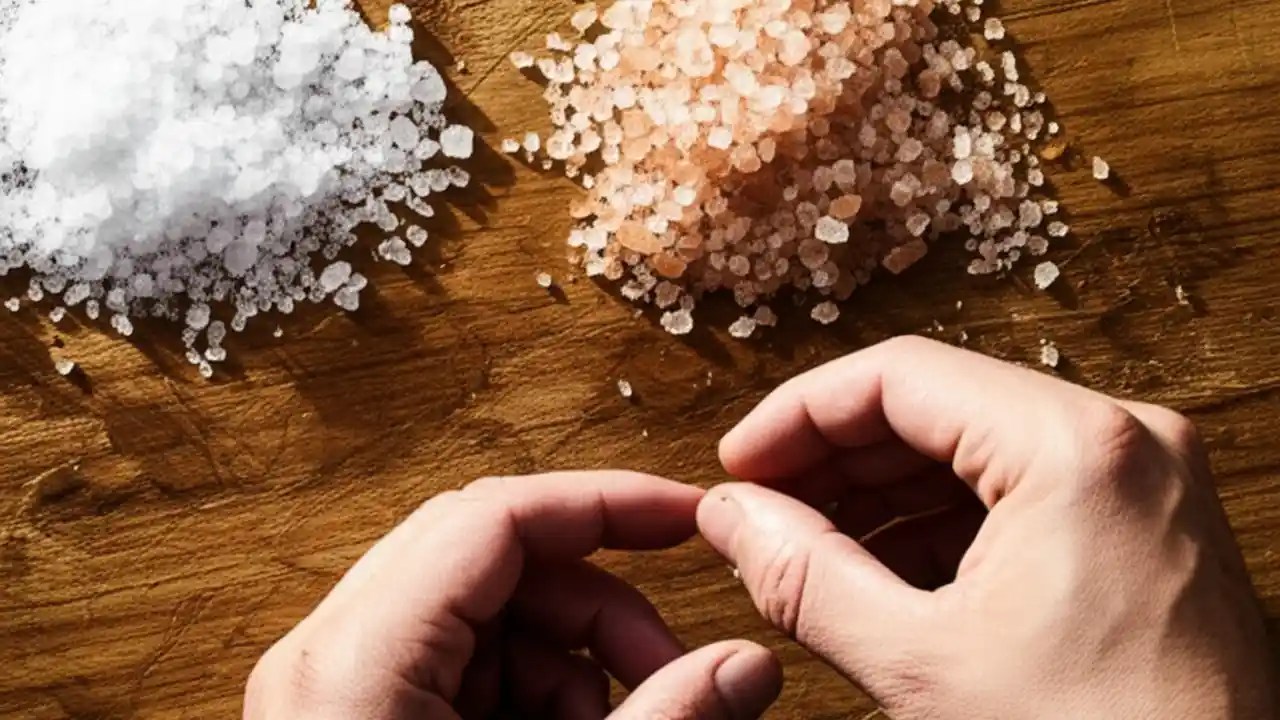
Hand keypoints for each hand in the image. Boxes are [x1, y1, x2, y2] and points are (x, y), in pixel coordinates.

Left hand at [246, 471, 781, 719]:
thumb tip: (748, 666)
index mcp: (357, 662)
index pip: (494, 519)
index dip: (604, 505)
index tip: (688, 520)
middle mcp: (331, 657)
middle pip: (492, 562)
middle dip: (598, 603)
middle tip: (674, 666)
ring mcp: (338, 689)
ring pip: (484, 616)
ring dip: (570, 661)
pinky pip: (464, 669)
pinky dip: (532, 699)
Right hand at [698, 336, 1275, 718]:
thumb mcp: (922, 667)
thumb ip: (806, 579)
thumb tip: (734, 518)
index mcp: (1078, 450)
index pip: (900, 377)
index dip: (799, 415)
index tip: (740, 462)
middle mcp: (1126, 443)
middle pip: (938, 405)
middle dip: (836, 458)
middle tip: (763, 509)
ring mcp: (1144, 483)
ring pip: (976, 449)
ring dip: (882, 493)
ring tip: (809, 548)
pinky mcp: (1144, 529)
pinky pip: (1020, 495)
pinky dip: (943, 525)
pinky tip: (882, 572)